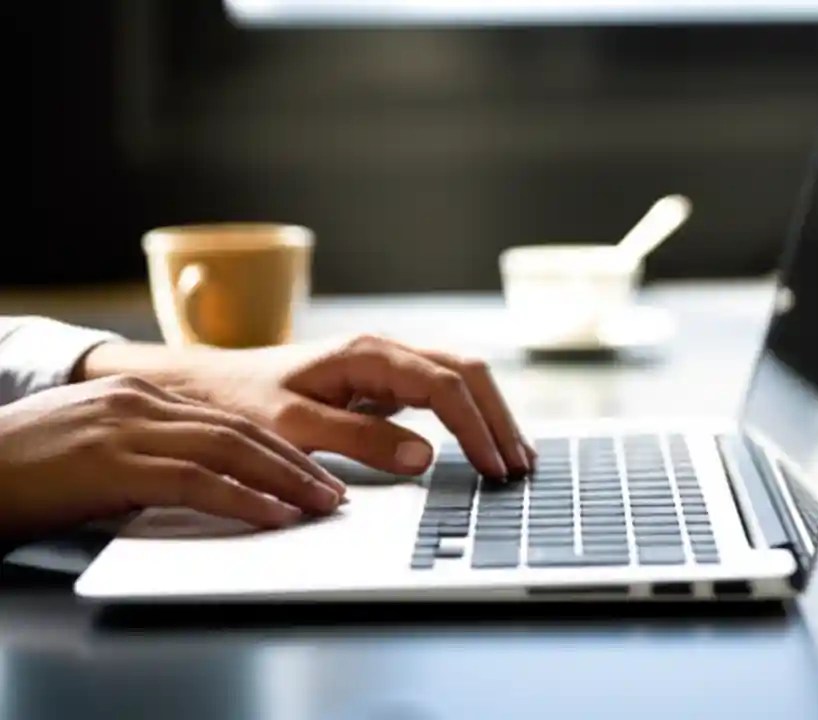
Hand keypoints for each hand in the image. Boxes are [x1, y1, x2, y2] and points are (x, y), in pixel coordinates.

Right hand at [0, 376, 345, 538]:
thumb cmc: (20, 470)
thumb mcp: (94, 449)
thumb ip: (146, 453)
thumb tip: (202, 482)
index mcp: (138, 394)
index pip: (228, 418)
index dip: (278, 447)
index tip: (314, 471)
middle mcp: (138, 402)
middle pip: (240, 429)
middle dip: (295, 463)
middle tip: (334, 492)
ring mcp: (124, 428)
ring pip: (229, 449)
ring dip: (284, 481)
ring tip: (320, 505)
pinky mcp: (110, 462)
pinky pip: (195, 480)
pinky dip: (242, 499)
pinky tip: (272, 516)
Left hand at [83, 335, 533, 477]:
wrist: (206, 388)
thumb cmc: (242, 405)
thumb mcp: (293, 426)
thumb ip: (360, 440)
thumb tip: (425, 457)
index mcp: (369, 354)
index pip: (444, 386)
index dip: (476, 427)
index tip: (493, 468)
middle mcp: (386, 351)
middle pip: (467, 373)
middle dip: (499, 419)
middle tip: (519, 467)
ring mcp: (389, 365)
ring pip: (462, 378)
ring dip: (492, 415)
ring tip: (515, 458)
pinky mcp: (385, 383)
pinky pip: (444, 392)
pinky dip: (472, 416)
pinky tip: (483, 444)